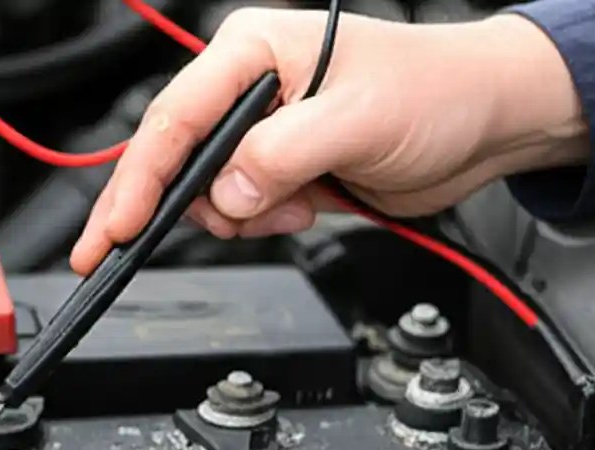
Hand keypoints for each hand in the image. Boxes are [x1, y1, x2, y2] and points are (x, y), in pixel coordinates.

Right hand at [71, 9, 589, 272]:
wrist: (486, 121)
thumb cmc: (438, 91)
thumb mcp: (360, 118)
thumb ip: (283, 154)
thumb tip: (228, 193)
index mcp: (253, 50)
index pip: (175, 117)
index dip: (140, 178)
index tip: (119, 226)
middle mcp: (245, 87)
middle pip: (170, 156)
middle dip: (157, 205)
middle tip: (108, 253)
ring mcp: (258, 130)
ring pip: (202, 191)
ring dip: (233, 217)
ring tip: (288, 210)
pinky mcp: (273, 166)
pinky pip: (235, 207)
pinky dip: (256, 222)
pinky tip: (299, 210)